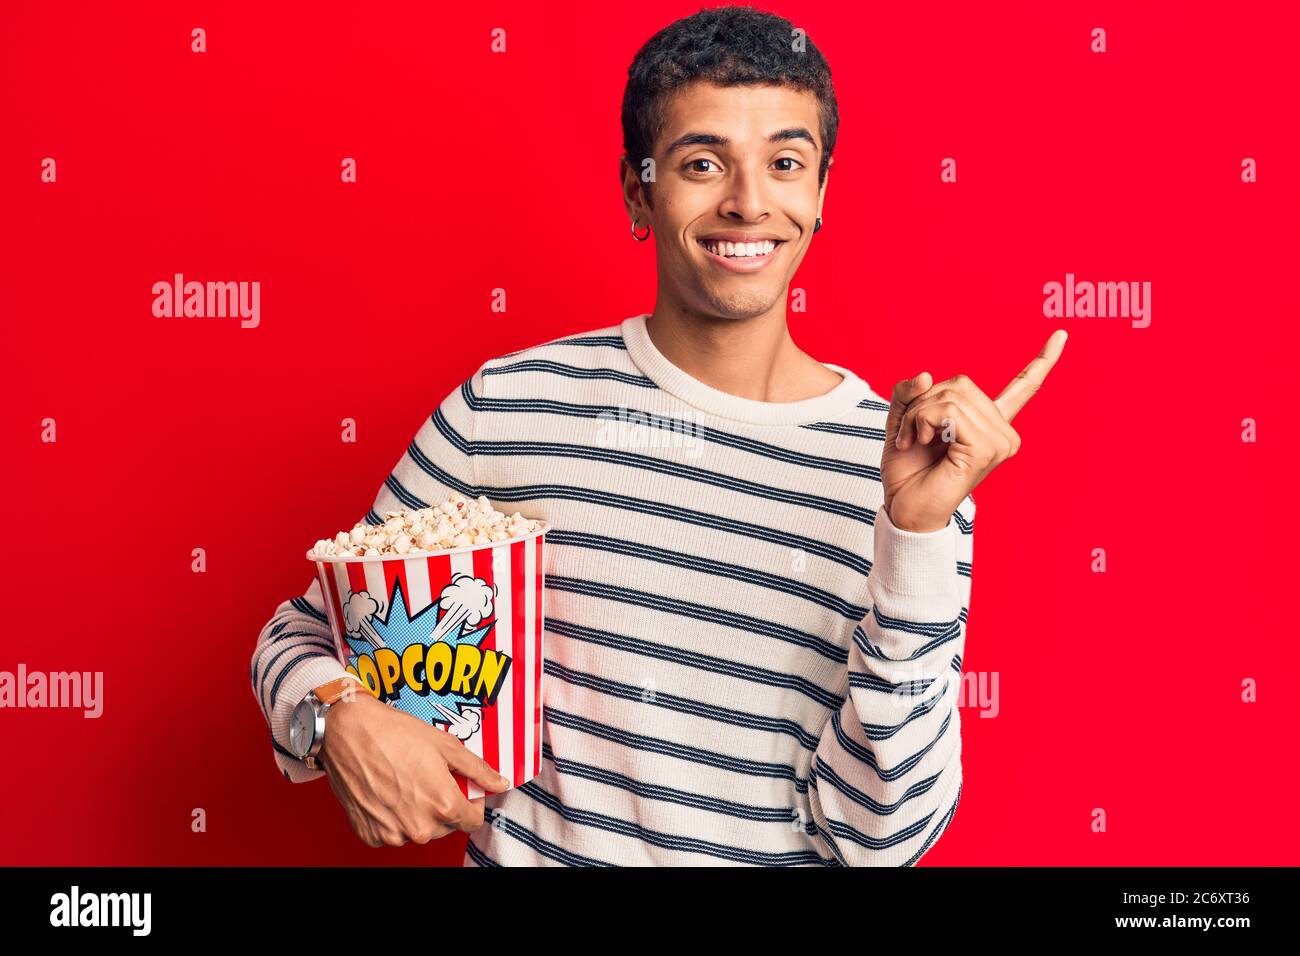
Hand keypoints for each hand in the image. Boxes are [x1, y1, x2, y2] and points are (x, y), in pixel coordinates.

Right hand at [317, 691, 511, 846]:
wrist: (347, 731)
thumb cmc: (393, 733)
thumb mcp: (445, 745)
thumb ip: (477, 769)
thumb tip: (499, 783)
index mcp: (443, 805)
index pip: (473, 821)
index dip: (471, 801)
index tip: (462, 787)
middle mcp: (419, 827)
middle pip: (446, 826)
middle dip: (444, 805)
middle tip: (429, 777)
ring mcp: (392, 834)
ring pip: (419, 830)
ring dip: (418, 812)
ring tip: (405, 780)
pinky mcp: (370, 835)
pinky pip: (392, 832)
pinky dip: (393, 817)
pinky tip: (387, 791)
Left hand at [880, 330, 1067, 532]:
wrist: (904, 507)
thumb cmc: (907, 469)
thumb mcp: (903, 419)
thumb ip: (911, 393)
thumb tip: (925, 375)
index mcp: (989, 424)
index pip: (1022, 388)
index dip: (1042, 360)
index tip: (1061, 335)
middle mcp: (1001, 432)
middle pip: (959, 383)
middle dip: (922, 403)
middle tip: (911, 433)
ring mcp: (999, 442)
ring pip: (950, 396)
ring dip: (917, 415)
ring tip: (914, 441)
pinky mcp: (986, 450)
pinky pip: (947, 412)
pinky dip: (921, 422)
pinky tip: (920, 444)